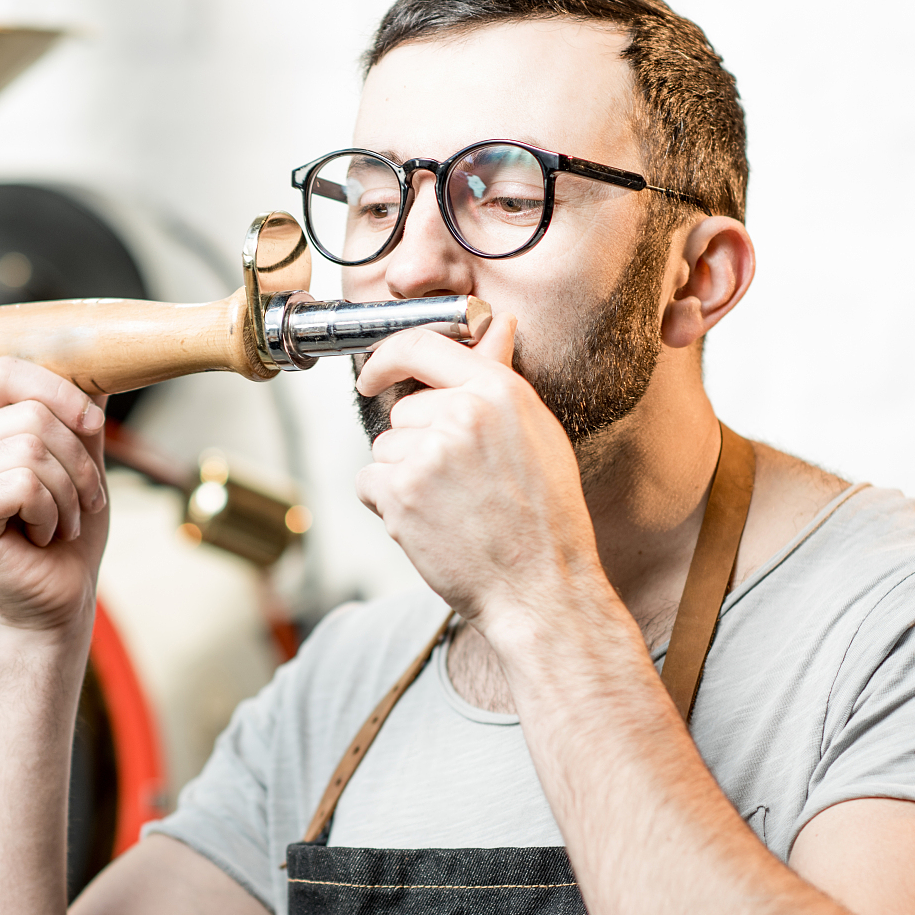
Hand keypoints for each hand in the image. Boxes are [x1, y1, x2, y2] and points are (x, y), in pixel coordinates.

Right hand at [0, 358, 109, 633]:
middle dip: (76, 461)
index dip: (55, 388)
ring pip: (30, 447)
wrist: (58, 602)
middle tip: (79, 502)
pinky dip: (51, 512)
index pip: (0, 372)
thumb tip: (98, 362)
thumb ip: (74, 412)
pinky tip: (41, 536)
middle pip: (28, 413)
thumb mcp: (76, 459)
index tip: (92, 423)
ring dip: (67, 492)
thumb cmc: (64, 534)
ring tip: (61, 521)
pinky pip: (24, 483)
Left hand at [354, 316, 601, 629]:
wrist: (542, 588)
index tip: (373, 375)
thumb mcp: (537, 434)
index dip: (387, 359)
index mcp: (499, 392)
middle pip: (402, 413)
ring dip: (403, 478)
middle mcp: (463, 414)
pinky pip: (368, 483)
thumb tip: (497, 326)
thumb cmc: (546, 520)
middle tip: (459, 485)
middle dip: (416, 446)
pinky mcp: (402, 493)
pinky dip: (388, 506)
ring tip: (451, 508)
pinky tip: (429, 525)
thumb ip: (501, 379)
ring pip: (384, 450)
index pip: (423, 346)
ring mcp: (429, 453)